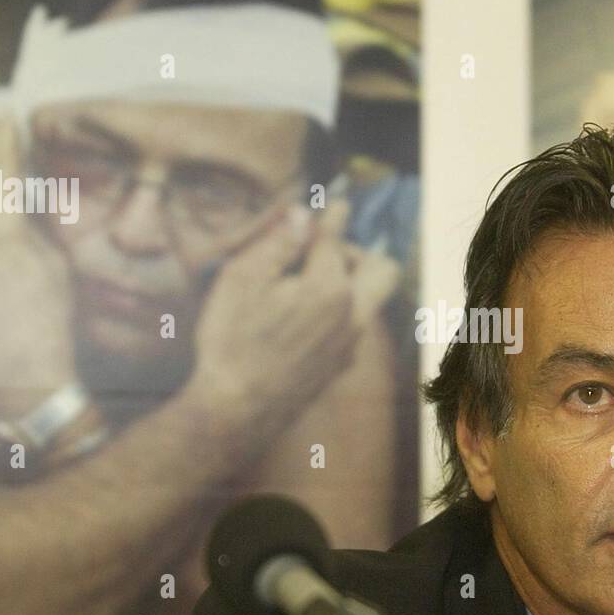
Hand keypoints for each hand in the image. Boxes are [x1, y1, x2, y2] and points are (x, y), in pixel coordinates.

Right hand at [184, 200, 399, 455]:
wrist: (237, 410)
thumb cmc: (232, 340)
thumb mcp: (242, 278)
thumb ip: (279, 242)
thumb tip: (304, 215)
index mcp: (328, 286)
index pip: (335, 237)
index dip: (332, 216)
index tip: (336, 204)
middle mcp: (352, 314)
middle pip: (381, 269)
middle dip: (357, 253)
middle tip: (322, 254)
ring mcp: (350, 344)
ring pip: (370, 300)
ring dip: (350, 284)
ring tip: (308, 284)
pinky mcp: (341, 366)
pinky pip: (355, 328)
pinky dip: (339, 313)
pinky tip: (304, 319)